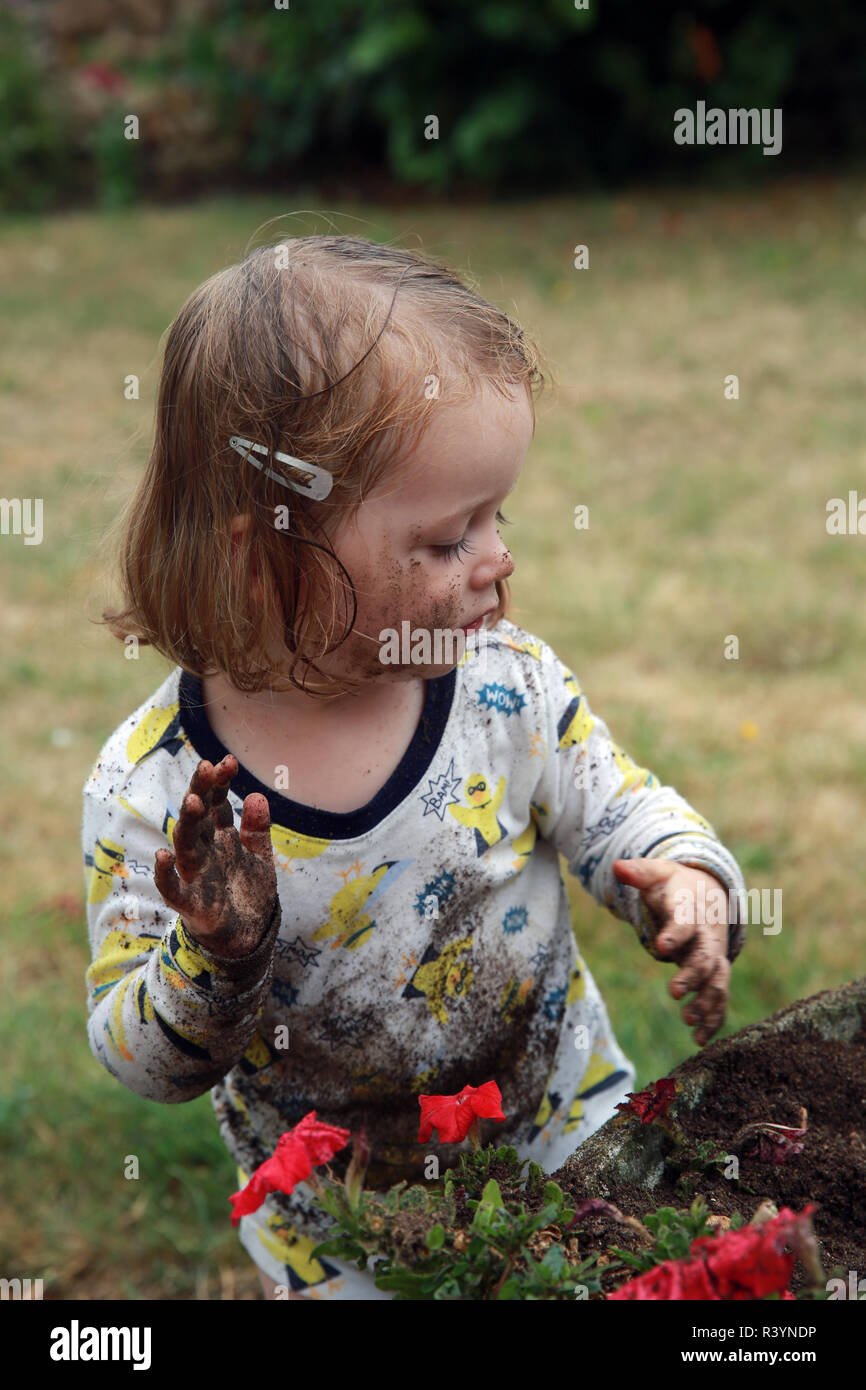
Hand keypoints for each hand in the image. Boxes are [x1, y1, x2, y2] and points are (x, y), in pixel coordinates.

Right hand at [154, 755, 278, 959]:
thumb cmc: (248, 894)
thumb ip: (258, 830)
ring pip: (185, 844)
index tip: (229, 761)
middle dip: (201, 792)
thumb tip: (256, 795)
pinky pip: (172, 888)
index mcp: (220, 838)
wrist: (249, 938)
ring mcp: (195, 875)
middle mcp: (205, 852)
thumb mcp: (260, 858)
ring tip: (193, 801)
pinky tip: (163, 856)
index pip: (216, 803)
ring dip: (187, 823)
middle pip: (198, 816)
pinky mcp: (191, 903)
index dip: (220, 783)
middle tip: (207, 767)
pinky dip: (165, 874)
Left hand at [612, 858, 729, 1046]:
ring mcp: (715, 957)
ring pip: (717, 982)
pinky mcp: (715, 974)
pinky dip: (713, 1018)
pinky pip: (719, 998)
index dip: (674, 935)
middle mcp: (708, 938)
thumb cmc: (675, 887)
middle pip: (705, 959)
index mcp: (692, 913)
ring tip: (688, 1022)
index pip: (685, 924)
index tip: (661, 947)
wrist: (708, 896)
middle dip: (692, 976)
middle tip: (673, 992)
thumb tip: (615, 866)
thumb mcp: (657, 874)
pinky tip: (700, 1040)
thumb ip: (638, 872)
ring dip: (705, 1002)